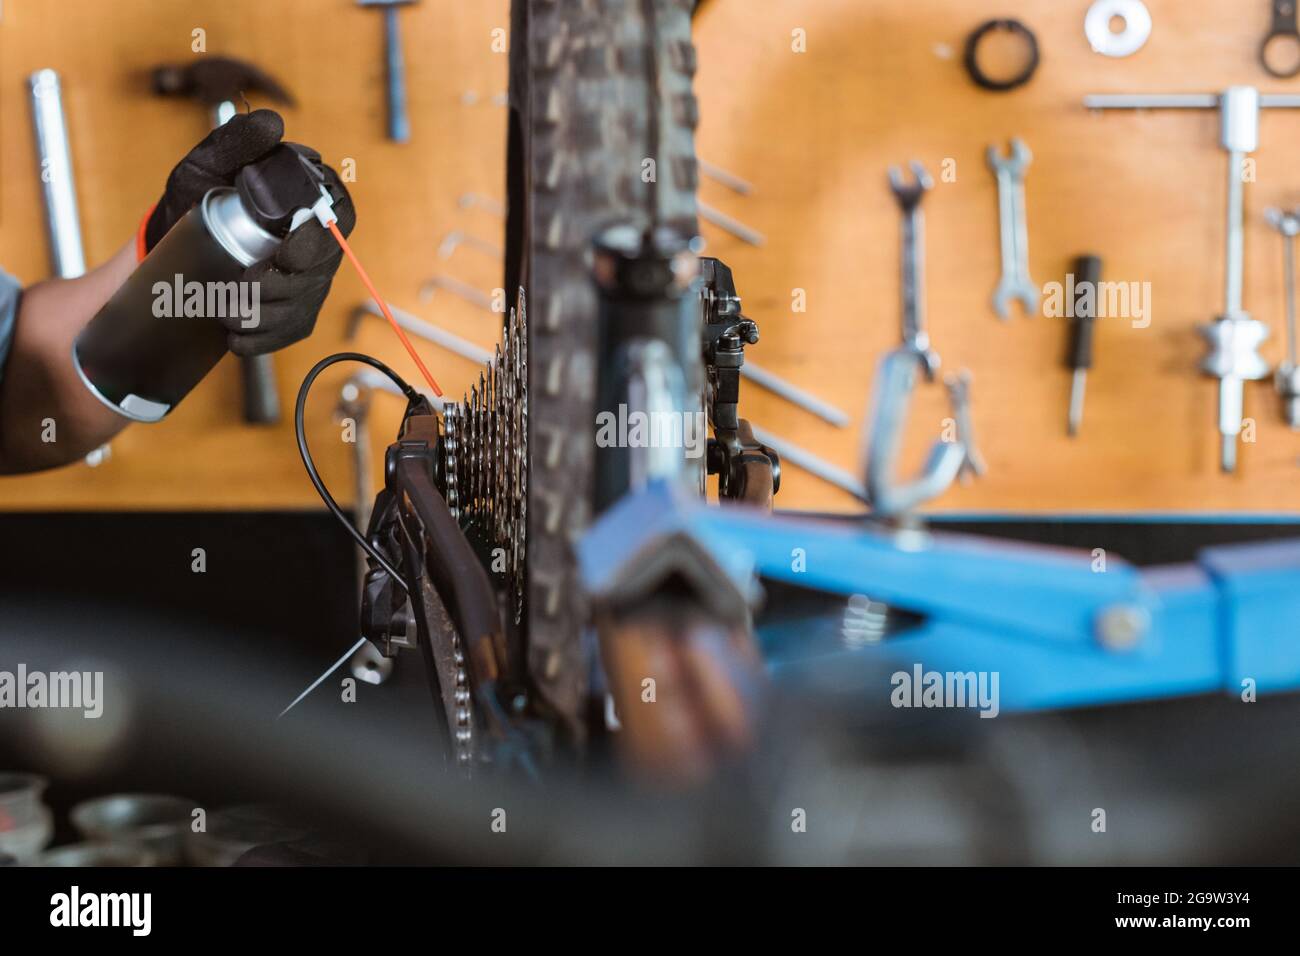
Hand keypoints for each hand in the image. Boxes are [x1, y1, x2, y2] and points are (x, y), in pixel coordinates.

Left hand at [146, 109, 355, 355]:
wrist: (165, 254)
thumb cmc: (190, 204)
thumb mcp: (204, 167)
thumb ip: (235, 142)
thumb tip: (273, 123)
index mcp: (305, 202)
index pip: (342, 215)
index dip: (323, 237)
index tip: (287, 250)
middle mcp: (316, 243)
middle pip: (326, 266)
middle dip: (287, 283)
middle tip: (247, 283)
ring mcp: (308, 282)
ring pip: (305, 304)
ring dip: (264, 312)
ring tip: (225, 307)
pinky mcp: (293, 316)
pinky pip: (291, 332)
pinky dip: (260, 338)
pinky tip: (233, 335)